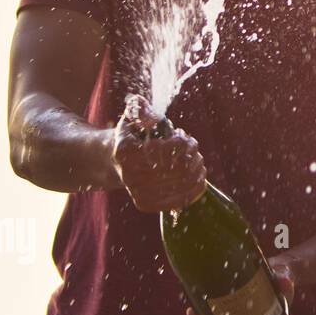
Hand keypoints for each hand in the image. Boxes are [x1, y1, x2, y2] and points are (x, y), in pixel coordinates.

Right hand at [111, 94, 205, 211]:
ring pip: (183, 182)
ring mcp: (138, 194)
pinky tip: (198, 173)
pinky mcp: (148, 205)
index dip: (181, 141)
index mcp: (125, 152)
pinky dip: (196, 185)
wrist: (117, 163)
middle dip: (191, 152)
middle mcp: (129, 176)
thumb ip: (139, 109)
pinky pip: (182, 199)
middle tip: (191, 144)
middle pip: (179, 166)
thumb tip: (152, 118)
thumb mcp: (131, 117)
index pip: (168, 148)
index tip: (181, 134)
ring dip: (196, 166)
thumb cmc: (131, 136)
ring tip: (195, 157)